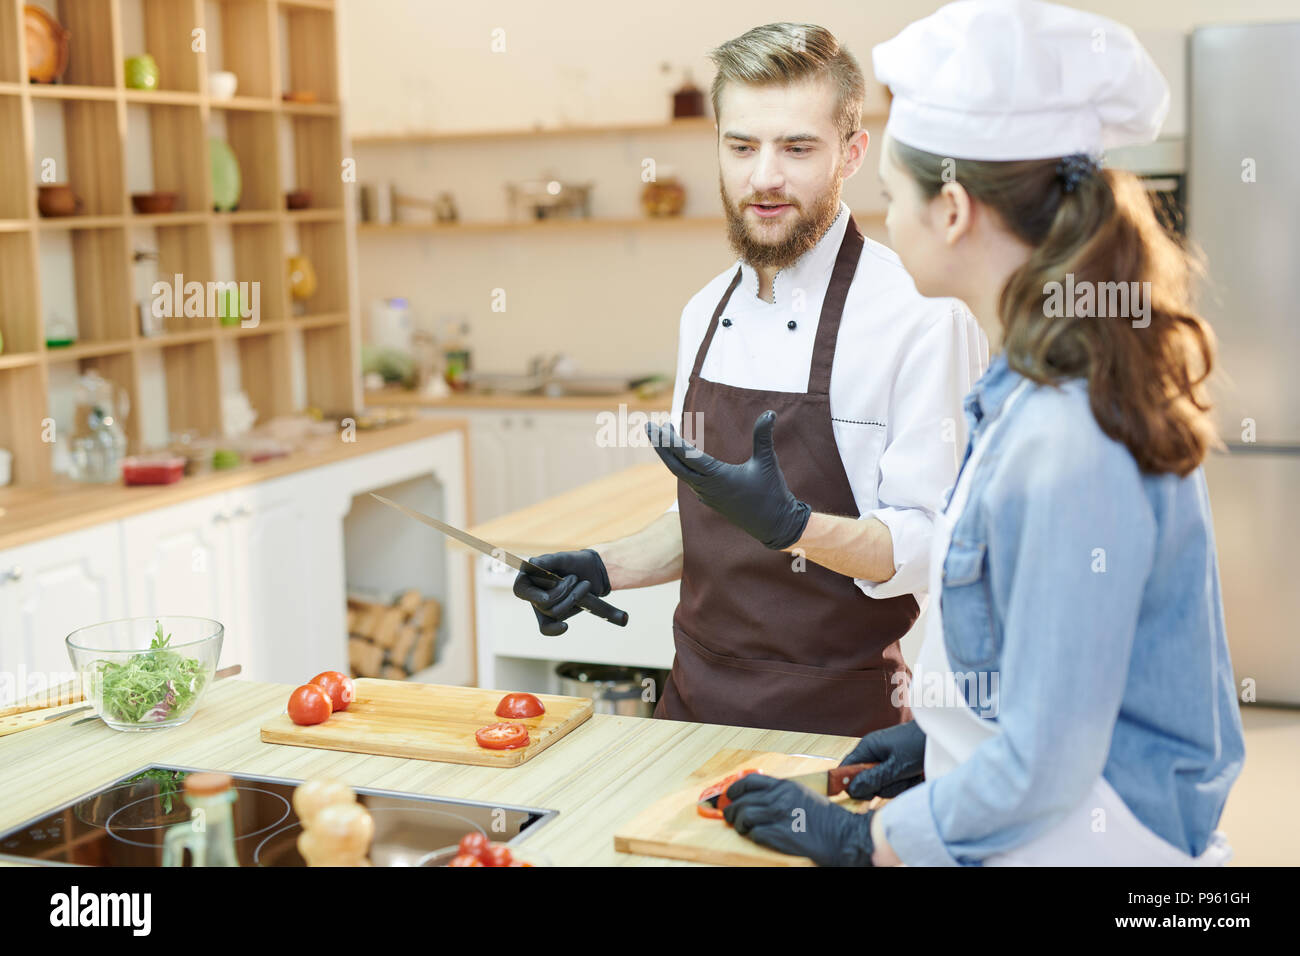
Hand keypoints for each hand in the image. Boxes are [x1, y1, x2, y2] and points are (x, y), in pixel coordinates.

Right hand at [512, 549, 609, 635]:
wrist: (593, 572)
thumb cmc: (575, 562)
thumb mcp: (563, 558)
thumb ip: (548, 561)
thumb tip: (531, 563)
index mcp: (528, 577)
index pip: (520, 590)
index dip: (534, 593)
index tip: (550, 588)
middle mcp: (533, 593)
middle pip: (542, 603)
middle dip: (562, 590)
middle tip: (574, 577)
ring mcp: (543, 606)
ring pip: (553, 611)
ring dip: (572, 597)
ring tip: (582, 584)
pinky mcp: (554, 616)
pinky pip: (548, 628)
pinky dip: (555, 629)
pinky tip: (565, 626)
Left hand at [645, 410, 809, 549]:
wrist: (774, 525)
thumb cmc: (771, 493)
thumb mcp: (766, 462)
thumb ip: (763, 436)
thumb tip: (769, 413)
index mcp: (717, 478)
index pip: (687, 457)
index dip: (670, 442)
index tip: (657, 428)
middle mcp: (707, 488)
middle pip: (675, 465)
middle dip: (660, 446)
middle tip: (648, 427)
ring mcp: (707, 495)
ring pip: (681, 472)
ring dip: (670, 453)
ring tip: (664, 432)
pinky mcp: (710, 499)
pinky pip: (689, 479)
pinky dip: (681, 464)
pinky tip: (681, 453)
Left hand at [722, 775, 874, 866]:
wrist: (844, 836)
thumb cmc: (828, 819)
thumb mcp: (805, 796)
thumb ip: (783, 795)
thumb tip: (761, 799)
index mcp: (786, 786)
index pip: (750, 781)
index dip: (735, 789)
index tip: (729, 796)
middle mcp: (779, 797)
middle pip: (742, 800)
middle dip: (732, 809)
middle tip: (730, 816)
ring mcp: (778, 815)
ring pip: (744, 815)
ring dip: (739, 824)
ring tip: (742, 829)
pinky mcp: (779, 834)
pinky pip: (755, 834)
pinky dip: (752, 836)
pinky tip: (756, 837)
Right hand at [840, 720, 925, 799]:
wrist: (940, 738)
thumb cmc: (918, 746)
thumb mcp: (896, 766)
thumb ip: (874, 779)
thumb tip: (852, 790)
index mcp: (867, 748)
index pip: (846, 767)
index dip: (847, 783)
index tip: (858, 796)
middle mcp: (873, 753)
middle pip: (865, 781)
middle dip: (883, 786)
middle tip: (898, 780)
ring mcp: (885, 760)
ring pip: (882, 785)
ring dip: (898, 785)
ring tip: (912, 775)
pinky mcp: (896, 766)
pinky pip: (894, 783)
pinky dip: (905, 783)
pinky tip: (916, 776)